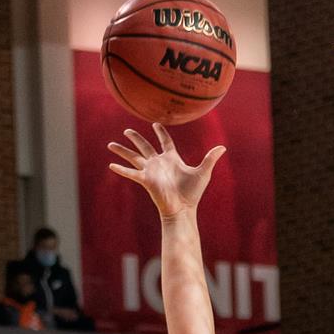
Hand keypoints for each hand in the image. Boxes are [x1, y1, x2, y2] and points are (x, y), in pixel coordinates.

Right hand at [107, 123, 223, 219]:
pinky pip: (131, 173)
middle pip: (144, 146)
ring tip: (110, 144)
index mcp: (172, 159)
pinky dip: (121, 169)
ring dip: (122, 151)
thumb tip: (223, 147)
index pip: (165, 141)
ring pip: (133, 157)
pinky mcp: (145, 179)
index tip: (155, 124)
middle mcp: (159, 163)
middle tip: (127, 131)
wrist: (183, 209)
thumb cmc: (193, 193)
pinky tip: (111, 165)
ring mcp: (151, 171)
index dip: (160, 132)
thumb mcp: (203, 172)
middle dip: (136, 138)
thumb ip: (210, 158)